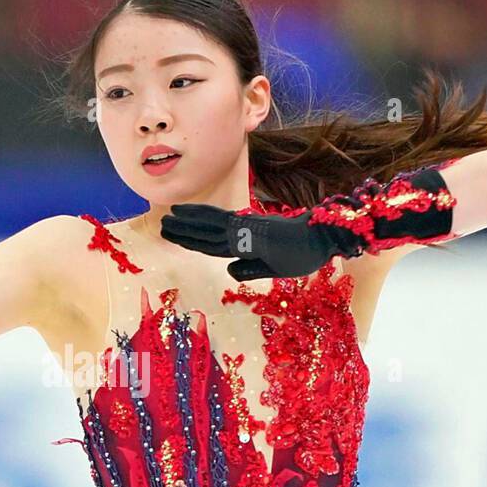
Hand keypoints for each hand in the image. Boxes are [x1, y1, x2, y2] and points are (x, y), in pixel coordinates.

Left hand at [161, 203, 364, 281]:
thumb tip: (229, 270)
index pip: (216, 243)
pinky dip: (202, 219)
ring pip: (209, 227)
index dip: (196, 240)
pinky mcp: (251, 228)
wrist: (323, 238)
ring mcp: (247, 229)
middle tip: (163, 226)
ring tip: (167, 221)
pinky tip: (187, 216)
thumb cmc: (305, 251)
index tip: (179, 237)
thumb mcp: (275, 268)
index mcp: (249, 241)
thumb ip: (253, 268)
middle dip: (185, 231)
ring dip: (187, 225)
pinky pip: (221, 223)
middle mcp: (244, 232)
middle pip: (208, 234)